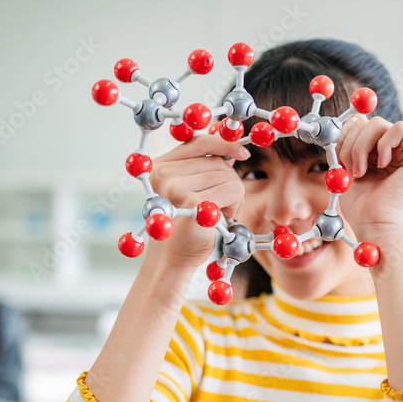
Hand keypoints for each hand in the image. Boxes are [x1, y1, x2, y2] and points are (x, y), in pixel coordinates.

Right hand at [144, 134, 250, 267]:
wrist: (171, 259)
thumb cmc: (184, 225)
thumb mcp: (186, 190)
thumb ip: (200, 168)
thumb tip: (230, 150)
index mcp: (160, 166)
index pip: (199, 142)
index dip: (224, 144)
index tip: (242, 153)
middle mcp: (164, 172)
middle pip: (217, 162)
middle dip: (228, 181)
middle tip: (221, 205)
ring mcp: (176, 186)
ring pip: (228, 176)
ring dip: (233, 196)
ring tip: (218, 213)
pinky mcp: (192, 201)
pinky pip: (233, 190)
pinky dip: (235, 204)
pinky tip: (223, 218)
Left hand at [334, 115, 402, 237]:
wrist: (375, 225)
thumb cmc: (362, 204)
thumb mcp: (347, 166)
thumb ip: (348, 142)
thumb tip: (350, 119)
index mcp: (381, 151)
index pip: (361, 123)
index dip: (346, 134)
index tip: (339, 156)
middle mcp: (398, 149)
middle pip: (369, 121)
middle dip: (352, 143)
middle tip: (350, 167)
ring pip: (379, 123)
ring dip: (362, 146)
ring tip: (361, 171)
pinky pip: (400, 129)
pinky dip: (384, 145)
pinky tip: (382, 165)